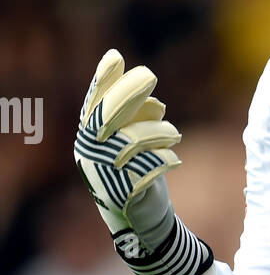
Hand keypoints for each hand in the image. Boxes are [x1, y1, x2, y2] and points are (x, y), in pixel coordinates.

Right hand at [74, 49, 179, 255]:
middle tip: (151, 76)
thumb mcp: (137, 139)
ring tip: (175, 135)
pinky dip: (165, 159)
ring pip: (132, 140)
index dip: (103, 80)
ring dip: (160, 132)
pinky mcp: (122, 194)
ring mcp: (103, 173)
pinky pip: (149, 167)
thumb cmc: (139, 170)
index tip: (115, 56)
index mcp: (90, 136)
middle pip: (108, 116)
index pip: (94, 103)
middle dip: (130, 92)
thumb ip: (140, 119)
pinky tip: (172, 161)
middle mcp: (90, 152)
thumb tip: (154, 100)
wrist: (142, 218)